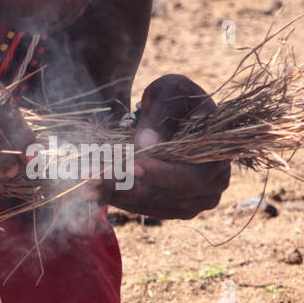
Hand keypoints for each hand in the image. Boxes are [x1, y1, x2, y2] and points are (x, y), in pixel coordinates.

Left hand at [94, 74, 230, 219]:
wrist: (173, 111)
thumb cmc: (177, 97)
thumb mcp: (171, 93)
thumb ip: (160, 115)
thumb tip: (145, 144)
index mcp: (219, 160)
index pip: (190, 176)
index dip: (161, 173)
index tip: (131, 164)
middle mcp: (211, 189)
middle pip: (165, 194)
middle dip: (127, 185)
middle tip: (93, 177)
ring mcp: (193, 204)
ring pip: (149, 203)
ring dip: (114, 194)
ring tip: (84, 185)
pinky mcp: (172, 209)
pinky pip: (142, 207)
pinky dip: (116, 198)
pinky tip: (93, 191)